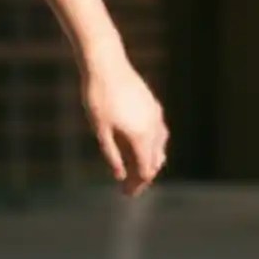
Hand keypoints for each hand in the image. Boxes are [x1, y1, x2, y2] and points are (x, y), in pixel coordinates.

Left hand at [83, 57, 167, 196]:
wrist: (106, 64)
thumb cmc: (97, 97)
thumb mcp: (100, 130)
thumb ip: (112, 154)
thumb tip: (120, 175)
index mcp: (141, 136)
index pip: (145, 170)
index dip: (137, 185)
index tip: (126, 194)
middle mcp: (154, 127)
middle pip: (154, 161)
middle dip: (143, 176)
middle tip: (129, 188)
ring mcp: (156, 115)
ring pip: (160, 147)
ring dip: (150, 161)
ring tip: (137, 172)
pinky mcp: (153, 106)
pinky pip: (159, 133)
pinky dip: (153, 146)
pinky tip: (143, 148)